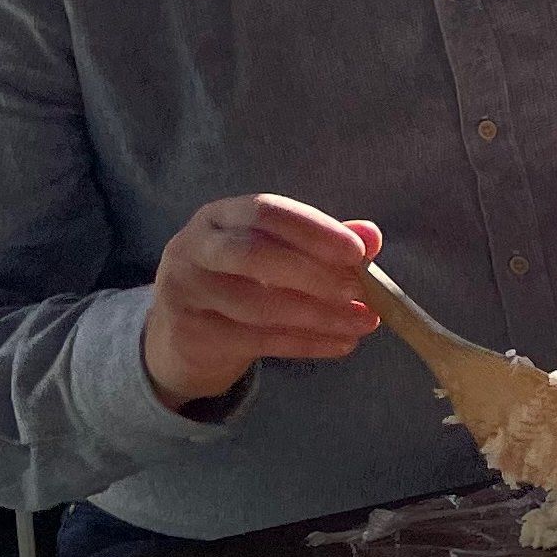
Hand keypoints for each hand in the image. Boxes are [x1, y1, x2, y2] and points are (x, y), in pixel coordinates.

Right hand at [141, 195, 381, 410]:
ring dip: (319, 316)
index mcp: (221, 216)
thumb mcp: (277, 252)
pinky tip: (342, 344)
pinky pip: (257, 340)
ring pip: (257, 305)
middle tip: (358, 291)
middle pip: (254, 255)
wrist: (184, 332)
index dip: (314, 231)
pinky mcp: (191, 333)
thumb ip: (323, 241)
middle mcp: (194, 247)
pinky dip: (306, 343)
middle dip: (313, 274)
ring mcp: (186, 291)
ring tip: (363, 322)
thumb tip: (372, 235)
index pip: (267, 212)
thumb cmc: (242, 278)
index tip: (357, 252)